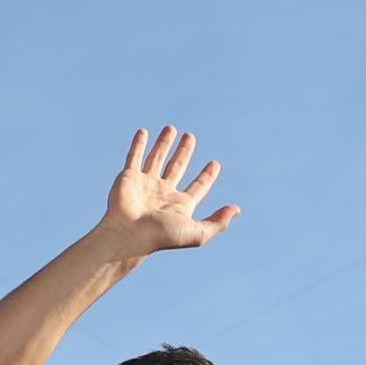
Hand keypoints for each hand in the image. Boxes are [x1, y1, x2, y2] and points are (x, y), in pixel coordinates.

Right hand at [99, 126, 239, 254]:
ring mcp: (146, 184)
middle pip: (177, 167)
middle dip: (184, 152)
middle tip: (191, 136)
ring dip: (164, 143)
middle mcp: (163, 193)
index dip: (207, 176)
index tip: (215, 163)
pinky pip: (134, 156)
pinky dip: (138, 144)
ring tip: (171, 128)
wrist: (128, 235)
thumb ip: (217, 222)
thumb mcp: (197, 233)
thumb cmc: (161, 236)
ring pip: (157, 158)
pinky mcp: (129, 177)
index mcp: (180, 205)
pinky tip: (143, 132)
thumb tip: (236, 209)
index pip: (198, 187)